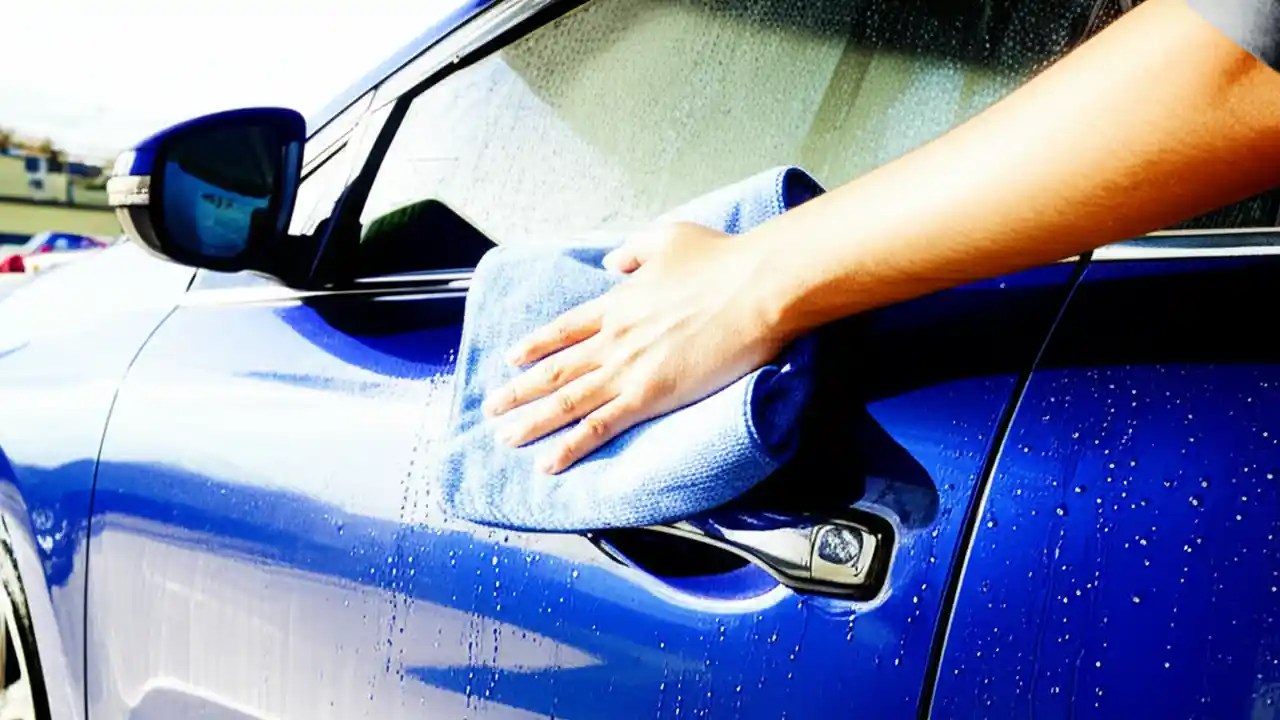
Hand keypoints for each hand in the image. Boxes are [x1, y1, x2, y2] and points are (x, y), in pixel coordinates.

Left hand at [482, 222, 788, 473]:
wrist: (755, 285)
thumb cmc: (723, 260)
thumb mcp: (669, 237)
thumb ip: (634, 251)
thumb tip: (613, 262)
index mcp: (619, 302)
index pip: (565, 329)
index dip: (536, 345)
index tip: (512, 358)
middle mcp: (614, 337)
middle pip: (556, 368)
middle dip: (520, 390)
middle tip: (492, 408)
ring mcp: (627, 368)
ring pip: (566, 400)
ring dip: (532, 422)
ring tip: (505, 437)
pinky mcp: (648, 395)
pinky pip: (599, 426)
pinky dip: (569, 446)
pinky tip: (547, 462)